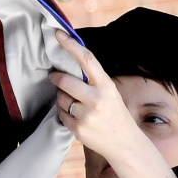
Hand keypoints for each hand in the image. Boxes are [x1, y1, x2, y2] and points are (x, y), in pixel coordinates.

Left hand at [51, 29, 177, 177]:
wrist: (124, 143)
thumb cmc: (113, 113)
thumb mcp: (109, 93)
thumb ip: (92, 81)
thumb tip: (68, 66)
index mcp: (106, 85)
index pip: (86, 60)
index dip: (71, 45)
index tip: (58, 34)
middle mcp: (97, 98)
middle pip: (66, 81)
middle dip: (56, 78)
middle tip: (53, 76)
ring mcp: (87, 115)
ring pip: (61, 99)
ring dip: (62, 99)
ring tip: (75, 104)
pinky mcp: (78, 129)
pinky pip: (60, 115)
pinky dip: (63, 114)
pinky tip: (76, 117)